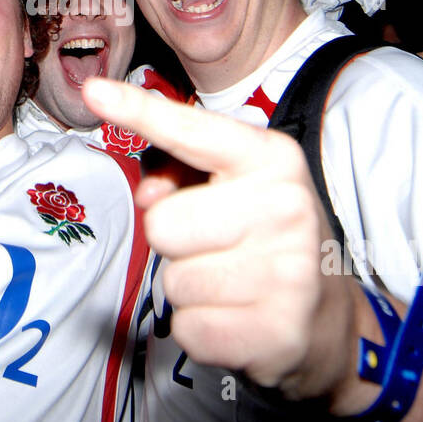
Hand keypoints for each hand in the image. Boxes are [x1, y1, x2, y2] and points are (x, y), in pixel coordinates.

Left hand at [81, 76, 360, 400]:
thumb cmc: (266, 238)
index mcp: (273, 159)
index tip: (94, 91)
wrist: (327, 316)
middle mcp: (284, 207)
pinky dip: (200, 328)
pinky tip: (237, 318)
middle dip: (175, 241)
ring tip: (232, 284)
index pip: (191, 132)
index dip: (138, 111)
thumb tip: (148, 195)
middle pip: (161, 223)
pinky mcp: (274, 330)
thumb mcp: (237, 189)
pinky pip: (185, 328)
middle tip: (219, 248)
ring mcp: (285, 272)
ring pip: (171, 281)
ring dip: (189, 288)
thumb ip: (183, 175)